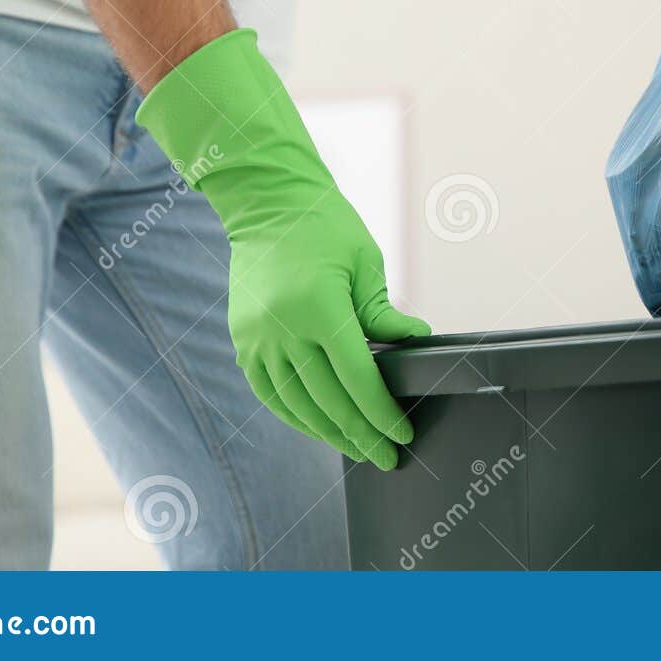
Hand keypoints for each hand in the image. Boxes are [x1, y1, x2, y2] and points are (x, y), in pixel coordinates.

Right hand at [137, 29, 429, 469]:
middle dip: (363, 435)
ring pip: (297, 406)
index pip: (359, 379)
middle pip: (329, 401)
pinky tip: (319, 428)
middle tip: (388, 456)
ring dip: (330, 433)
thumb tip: (417, 343)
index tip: (403, 433)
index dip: (382, 413)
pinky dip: (296, 416)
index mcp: (318, 307)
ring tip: (359, 449)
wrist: (268, 205)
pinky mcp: (243, 342)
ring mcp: (257, 339)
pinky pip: (270, 393)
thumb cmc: (325, 227)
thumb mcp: (365, 262)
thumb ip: (384, 313)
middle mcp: (283, 329)